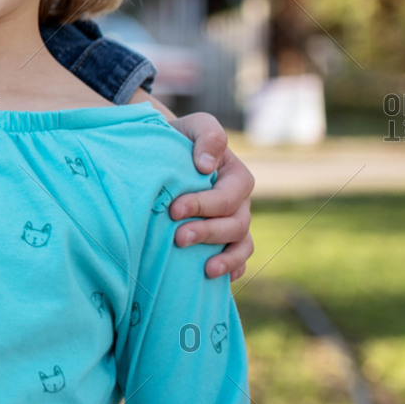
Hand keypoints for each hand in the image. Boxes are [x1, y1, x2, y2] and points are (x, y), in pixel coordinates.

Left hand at [129, 92, 254, 280]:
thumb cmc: (178, 140)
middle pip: (236, 224)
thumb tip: (207, 165)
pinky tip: (212, 277)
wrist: (162, 157)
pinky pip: (238, 260)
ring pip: (242, 245)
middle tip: (178, 238)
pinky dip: (232, 270)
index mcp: (235, 176)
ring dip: (226, 259)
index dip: (205, 205)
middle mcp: (239, 203)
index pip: (230, 195)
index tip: (174, 210)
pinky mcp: (223, 241)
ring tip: (206, 270)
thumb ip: (207, 136)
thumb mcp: (192, 126)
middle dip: (209, 232)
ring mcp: (233, 224)